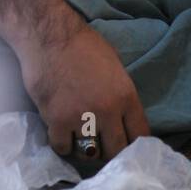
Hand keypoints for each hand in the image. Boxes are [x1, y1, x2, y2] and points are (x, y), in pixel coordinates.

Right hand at [19, 22, 149, 160]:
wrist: (50, 36)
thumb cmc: (84, 46)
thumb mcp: (115, 68)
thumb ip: (121, 96)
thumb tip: (123, 120)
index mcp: (126, 96)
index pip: (140, 135)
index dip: (134, 144)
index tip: (126, 146)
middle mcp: (108, 111)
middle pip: (116, 150)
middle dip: (110, 150)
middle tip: (102, 146)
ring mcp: (82, 118)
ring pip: (90, 153)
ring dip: (86, 149)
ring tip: (81, 138)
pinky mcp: (57, 121)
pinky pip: (64, 148)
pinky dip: (63, 143)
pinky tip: (62, 133)